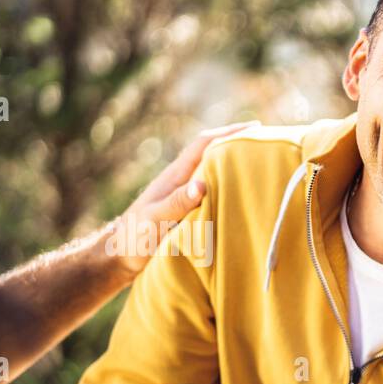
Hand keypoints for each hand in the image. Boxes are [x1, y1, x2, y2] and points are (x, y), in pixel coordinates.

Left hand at [107, 121, 257, 276]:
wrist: (117, 256)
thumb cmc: (134, 238)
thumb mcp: (156, 220)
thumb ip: (178, 202)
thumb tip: (203, 185)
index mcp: (175, 177)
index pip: (204, 145)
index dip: (228, 133)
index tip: (255, 127)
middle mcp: (181, 181)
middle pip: (211, 154)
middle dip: (236, 145)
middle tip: (264, 143)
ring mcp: (183, 195)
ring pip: (212, 172)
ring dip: (233, 165)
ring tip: (259, 164)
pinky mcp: (186, 210)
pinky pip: (212, 191)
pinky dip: (229, 186)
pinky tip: (240, 193)